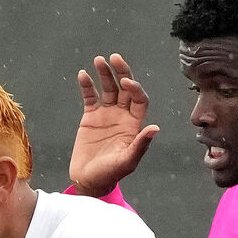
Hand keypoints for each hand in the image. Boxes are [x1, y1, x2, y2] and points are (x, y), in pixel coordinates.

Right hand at [70, 53, 158, 195]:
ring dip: (104, 73)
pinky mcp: (90, 116)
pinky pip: (90, 96)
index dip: (135, 88)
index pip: (139, 99)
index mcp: (134, 124)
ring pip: (108, 88)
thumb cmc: (110, 174)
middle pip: (125, 88)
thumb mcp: (127, 162)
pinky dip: (86, 85)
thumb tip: (155, 128)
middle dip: (121, 72)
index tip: (126, 82)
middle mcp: (122, 115)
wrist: (88, 179)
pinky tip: (82, 75)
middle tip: (115, 58)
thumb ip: (140, 145)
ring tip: (98, 60)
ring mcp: (106, 114)